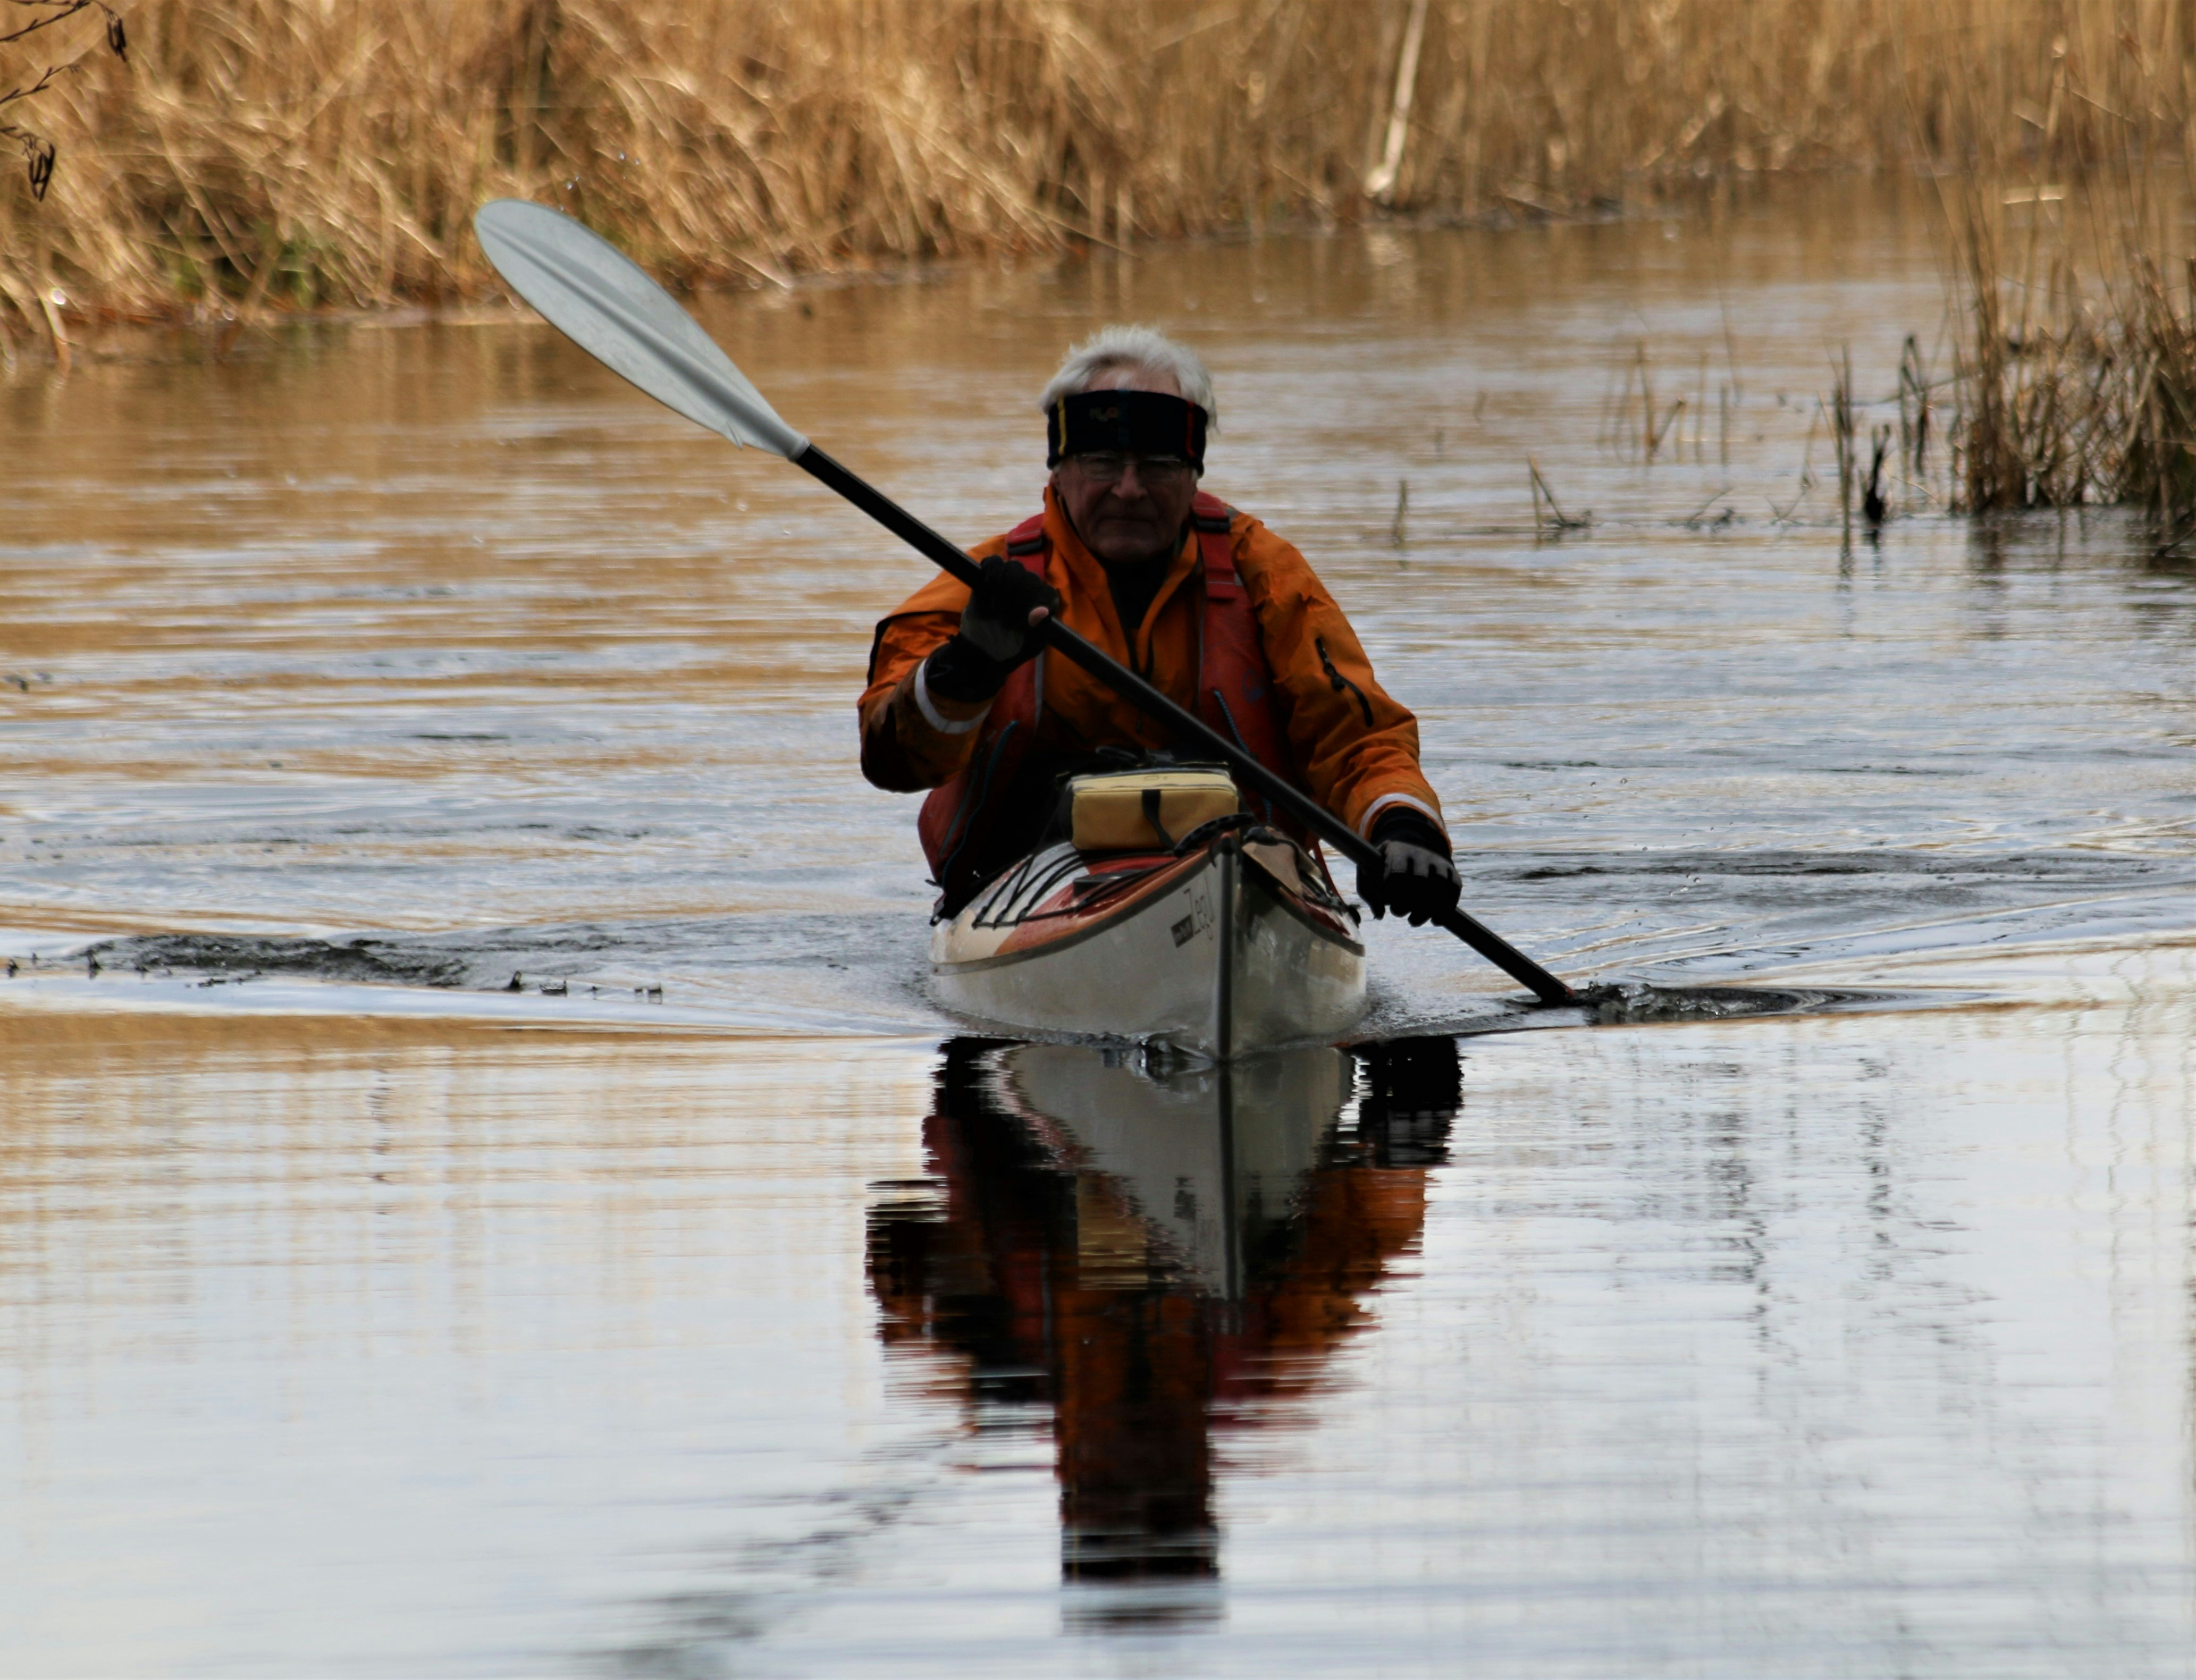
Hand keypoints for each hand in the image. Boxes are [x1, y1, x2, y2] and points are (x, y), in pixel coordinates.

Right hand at [958, 555, 1058, 665]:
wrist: (983, 652)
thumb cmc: (1012, 649)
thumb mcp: (1031, 644)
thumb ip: (1039, 627)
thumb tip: (1042, 611)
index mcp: (1043, 604)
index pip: (1047, 593)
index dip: (1037, 603)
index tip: (1024, 622)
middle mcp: (1029, 589)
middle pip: (1030, 579)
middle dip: (1017, 600)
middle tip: (1006, 620)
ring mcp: (1009, 582)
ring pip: (1014, 567)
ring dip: (1004, 587)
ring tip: (997, 608)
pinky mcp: (989, 578)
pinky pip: (993, 562)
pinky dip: (991, 572)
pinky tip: (987, 588)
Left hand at [1356, 809, 1459, 925]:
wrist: (1413, 841)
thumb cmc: (1386, 862)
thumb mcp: (1369, 869)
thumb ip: (1368, 892)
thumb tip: (1379, 915)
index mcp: (1398, 851)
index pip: (1397, 874)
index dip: (1390, 893)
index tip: (1385, 900)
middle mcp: (1422, 854)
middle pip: (1419, 881)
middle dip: (1406, 904)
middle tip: (1397, 911)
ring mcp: (1439, 863)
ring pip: (1439, 888)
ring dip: (1426, 911)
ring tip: (1413, 920)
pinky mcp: (1452, 872)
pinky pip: (1454, 892)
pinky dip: (1445, 910)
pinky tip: (1434, 920)